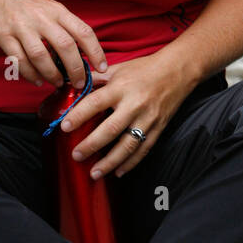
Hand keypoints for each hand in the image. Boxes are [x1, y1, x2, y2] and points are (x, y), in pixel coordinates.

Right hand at [0, 0, 106, 88]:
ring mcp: (22, 27)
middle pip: (65, 46)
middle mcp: (42, 18)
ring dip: (52, 74)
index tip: (102, 68)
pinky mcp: (5, 36)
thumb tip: (81, 53)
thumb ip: (65, 27)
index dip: (95, 52)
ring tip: (58, 83)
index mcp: (58, 11)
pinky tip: (38, 80)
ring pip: (41, 56)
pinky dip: (30, 74)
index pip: (83, 32)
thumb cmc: (26, 1)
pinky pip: (19, 60)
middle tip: (79, 83)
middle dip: (75, 69)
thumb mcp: (51, 7)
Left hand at [58, 51, 194, 180]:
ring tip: (94, 173)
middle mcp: (134, 104)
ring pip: (128, 145)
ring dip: (110, 162)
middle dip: (92, 145)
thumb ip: (96, 79)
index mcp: (121, 87)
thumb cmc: (144, 69)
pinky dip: (131, 163)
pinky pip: (144, 149)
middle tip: (76, 156)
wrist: (177, 71)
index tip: (64, 127)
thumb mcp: (118, 68)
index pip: (95, 102)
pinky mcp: (158, 128)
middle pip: (111, 129)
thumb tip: (73, 87)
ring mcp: (148, 119)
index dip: (79, 115)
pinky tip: (119, 172)